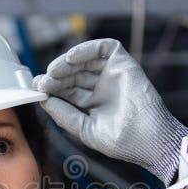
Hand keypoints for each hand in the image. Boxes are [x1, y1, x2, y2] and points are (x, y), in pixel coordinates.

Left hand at [33, 38, 187, 185]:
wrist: (149, 140)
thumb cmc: (122, 141)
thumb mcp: (85, 129)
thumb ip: (64, 114)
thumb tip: (43, 100)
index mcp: (93, 104)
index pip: (67, 90)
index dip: (52, 87)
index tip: (38, 88)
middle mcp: (102, 87)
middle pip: (73, 74)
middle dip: (56, 76)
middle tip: (43, 80)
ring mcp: (113, 75)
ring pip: (84, 60)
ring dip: (67, 63)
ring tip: (54, 71)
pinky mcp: (124, 63)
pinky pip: (103, 48)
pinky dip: (86, 48)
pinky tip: (71, 58)